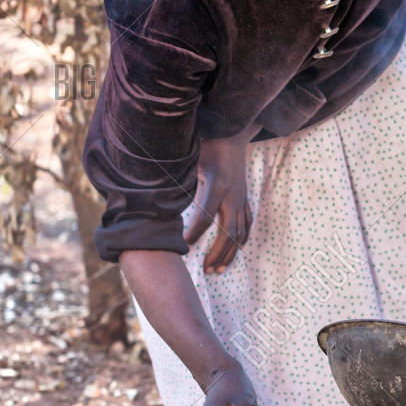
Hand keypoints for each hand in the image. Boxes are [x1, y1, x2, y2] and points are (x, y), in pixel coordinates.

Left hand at [184, 131, 251, 273]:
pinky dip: (242, 240)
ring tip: (217, 270)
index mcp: (216, 185)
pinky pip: (247, 223)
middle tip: (206, 270)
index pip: (206, 216)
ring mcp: (241, 198)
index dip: (194, 234)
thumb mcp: (190, 160)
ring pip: (240, 232)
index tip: (183, 246)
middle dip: (217, 253)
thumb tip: (157, 200)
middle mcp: (232, 195)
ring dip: (230, 253)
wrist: (232, 135)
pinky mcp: (245, 198)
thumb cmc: (206, 146)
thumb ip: (179, 181)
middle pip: (228, 232)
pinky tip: (236, 252)